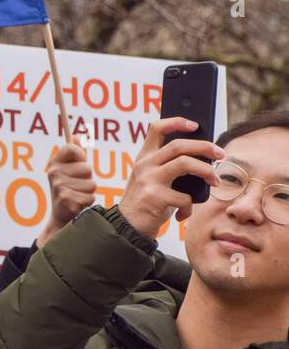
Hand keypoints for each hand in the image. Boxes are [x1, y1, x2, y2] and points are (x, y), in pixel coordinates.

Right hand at [39, 138, 96, 246]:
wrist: (61, 217)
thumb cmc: (69, 190)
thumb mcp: (69, 170)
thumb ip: (75, 154)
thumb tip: (76, 136)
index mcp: (54, 163)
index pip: (71, 148)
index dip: (80, 155)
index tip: (79, 163)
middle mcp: (54, 172)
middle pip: (87, 168)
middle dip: (87, 179)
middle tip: (77, 186)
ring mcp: (59, 186)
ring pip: (91, 184)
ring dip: (88, 192)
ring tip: (77, 196)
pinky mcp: (66, 200)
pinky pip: (90, 197)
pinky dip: (87, 202)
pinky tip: (76, 204)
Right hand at [118, 117, 223, 238]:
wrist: (128, 226)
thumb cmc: (147, 201)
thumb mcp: (152, 179)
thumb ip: (168, 167)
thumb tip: (202, 158)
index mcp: (144, 157)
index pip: (157, 128)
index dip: (176, 122)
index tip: (194, 125)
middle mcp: (145, 164)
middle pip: (179, 145)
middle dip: (205, 147)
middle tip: (220, 154)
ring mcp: (149, 179)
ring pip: (185, 163)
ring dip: (207, 171)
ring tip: (215, 181)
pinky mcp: (155, 197)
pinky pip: (185, 197)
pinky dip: (190, 206)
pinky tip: (184, 213)